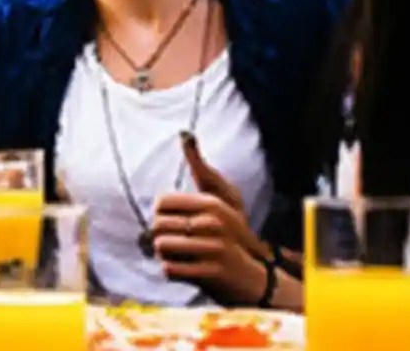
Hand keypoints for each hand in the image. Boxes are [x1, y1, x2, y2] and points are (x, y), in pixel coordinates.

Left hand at [147, 133, 267, 302]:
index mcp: (211, 203)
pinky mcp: (210, 274)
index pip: (161, 203)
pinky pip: (169, 270)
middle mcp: (213, 224)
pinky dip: (172, 271)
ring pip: (161, 248)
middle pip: (157, 227)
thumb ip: (198, 165)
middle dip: (160, 236)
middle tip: (177, 242)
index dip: (162, 214)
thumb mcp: (219, 194)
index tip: (175, 221)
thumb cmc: (230, 228)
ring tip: (181, 255)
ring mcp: (213, 250)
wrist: (252, 274)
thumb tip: (184, 133)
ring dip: (165, 254)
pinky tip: (185, 269)